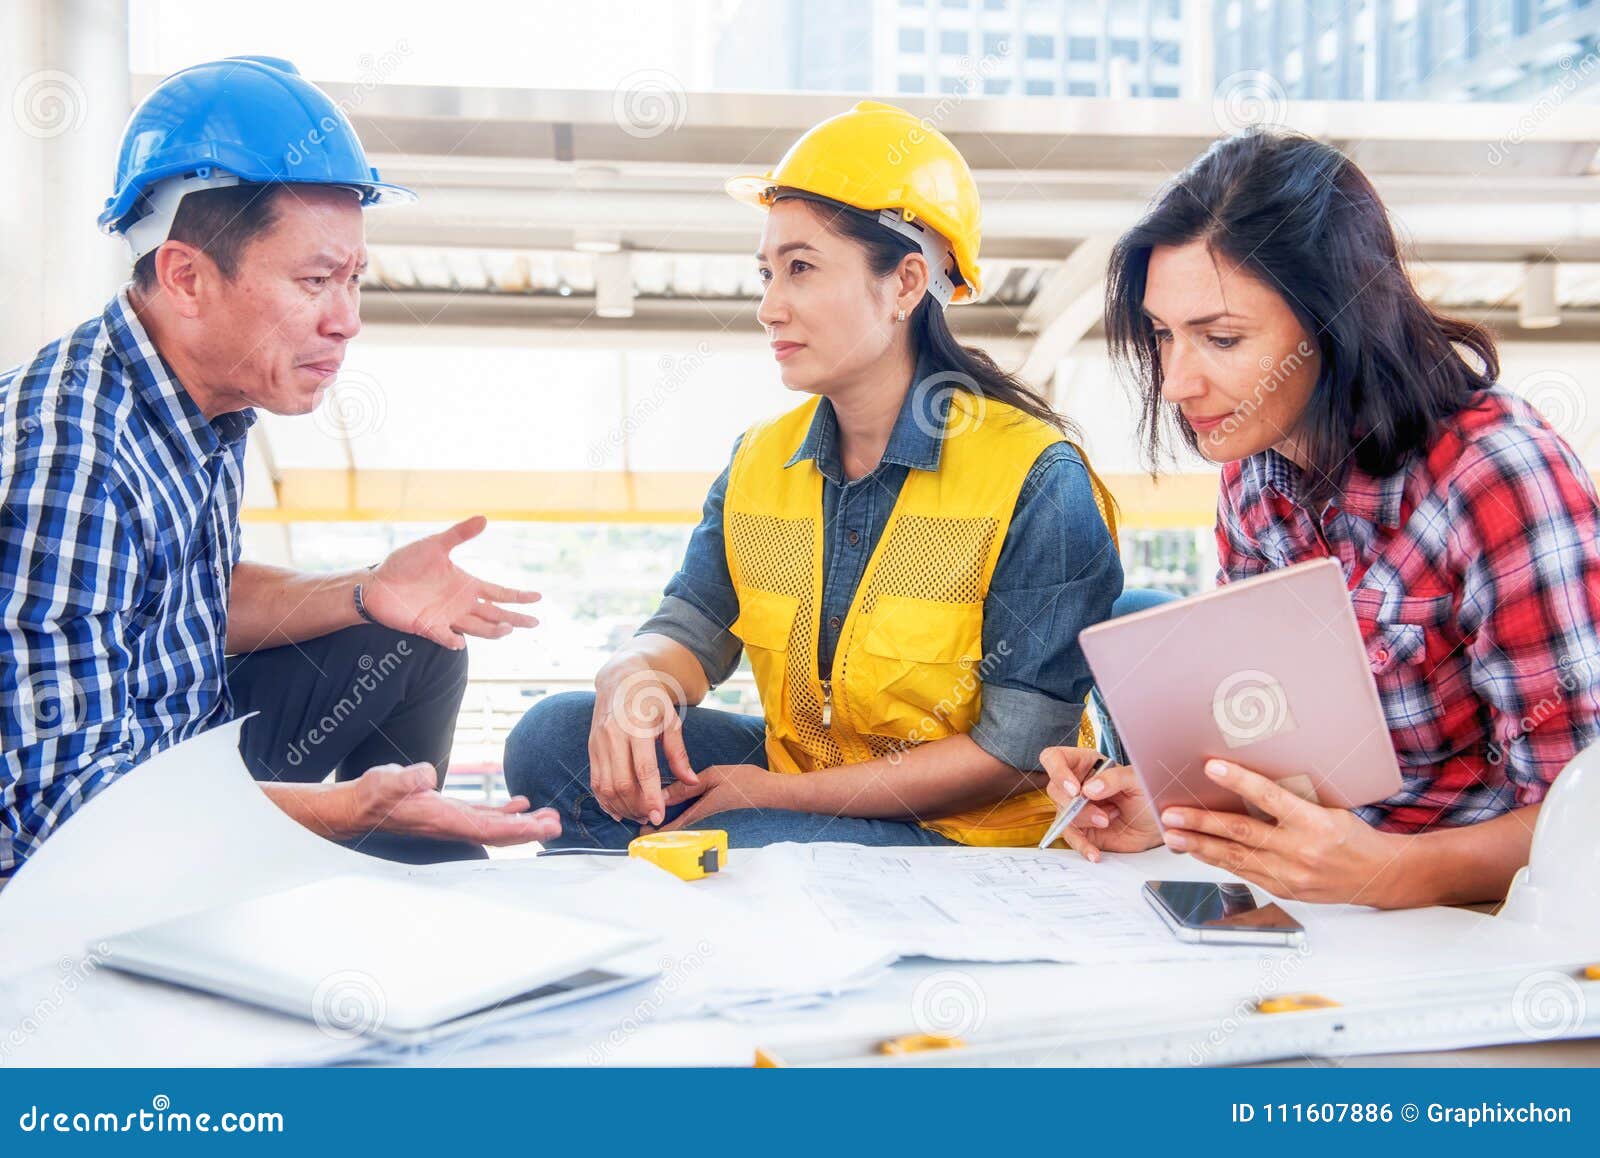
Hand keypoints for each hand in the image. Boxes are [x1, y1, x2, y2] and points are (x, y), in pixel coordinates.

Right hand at [345, 763, 561, 846]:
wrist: (358, 805)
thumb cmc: (372, 795)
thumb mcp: (387, 781)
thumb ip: (407, 778)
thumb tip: (427, 774)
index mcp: (442, 818)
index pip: (486, 828)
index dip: (516, 829)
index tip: (540, 827)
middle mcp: (452, 823)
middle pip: (498, 832)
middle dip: (528, 830)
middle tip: (556, 824)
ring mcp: (452, 819)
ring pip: (494, 825)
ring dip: (522, 823)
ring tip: (548, 818)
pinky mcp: (449, 812)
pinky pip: (484, 816)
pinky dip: (505, 813)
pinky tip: (521, 805)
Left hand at [363, 515, 539, 648]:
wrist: (377, 584)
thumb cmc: (405, 564)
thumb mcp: (434, 545)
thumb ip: (459, 535)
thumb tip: (485, 518)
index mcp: (466, 585)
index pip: (499, 593)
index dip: (518, 596)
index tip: (538, 598)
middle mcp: (461, 604)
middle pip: (496, 614)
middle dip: (516, 618)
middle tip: (535, 622)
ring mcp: (447, 618)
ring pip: (478, 628)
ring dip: (493, 630)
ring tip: (507, 628)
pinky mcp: (428, 628)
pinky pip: (445, 638)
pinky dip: (452, 641)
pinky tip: (460, 642)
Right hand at [589, 655, 695, 826]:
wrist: (621, 678)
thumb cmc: (650, 699)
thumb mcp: (671, 720)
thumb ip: (679, 754)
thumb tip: (692, 782)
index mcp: (637, 727)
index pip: (643, 769)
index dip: (650, 797)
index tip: (658, 817)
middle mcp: (614, 736)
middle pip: (621, 783)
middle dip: (636, 807)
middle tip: (651, 817)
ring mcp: (599, 743)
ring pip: (605, 787)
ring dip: (621, 807)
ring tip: (638, 814)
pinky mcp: (591, 748)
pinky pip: (595, 781)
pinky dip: (605, 800)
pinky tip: (618, 809)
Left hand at [652, 764, 788, 832]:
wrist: (770, 791)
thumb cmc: (745, 782)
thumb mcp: (713, 776)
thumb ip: (687, 786)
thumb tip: (661, 794)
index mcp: (699, 812)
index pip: (670, 830)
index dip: (652, 834)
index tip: (639, 831)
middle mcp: (702, 821)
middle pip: (673, 834)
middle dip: (655, 832)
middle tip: (640, 824)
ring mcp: (708, 821)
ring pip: (681, 830)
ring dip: (665, 827)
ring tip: (651, 818)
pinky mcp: (712, 816)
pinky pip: (689, 822)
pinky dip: (677, 821)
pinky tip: (672, 811)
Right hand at [1040, 746, 1159, 860]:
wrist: (1156, 823)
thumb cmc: (1147, 794)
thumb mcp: (1136, 779)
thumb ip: (1114, 778)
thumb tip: (1089, 789)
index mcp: (1085, 763)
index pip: (1054, 759)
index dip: (1058, 772)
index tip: (1074, 789)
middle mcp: (1076, 784)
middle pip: (1055, 790)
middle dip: (1075, 804)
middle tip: (1100, 812)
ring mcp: (1076, 808)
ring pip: (1063, 814)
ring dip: (1082, 821)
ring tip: (1106, 822)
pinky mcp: (1081, 830)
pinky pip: (1072, 838)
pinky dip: (1082, 846)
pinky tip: (1094, 852)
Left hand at [1159, 758, 1407, 905]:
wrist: (1378, 875)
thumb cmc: (1352, 835)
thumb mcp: (1328, 808)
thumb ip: (1290, 800)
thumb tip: (1247, 782)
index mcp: (1315, 823)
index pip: (1271, 798)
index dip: (1240, 781)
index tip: (1212, 767)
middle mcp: (1300, 851)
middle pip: (1241, 833)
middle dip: (1201, 823)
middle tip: (1171, 814)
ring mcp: (1291, 875)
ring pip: (1235, 858)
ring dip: (1199, 846)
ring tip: (1173, 836)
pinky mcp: (1284, 890)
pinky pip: (1244, 872)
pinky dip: (1217, 861)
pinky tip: (1197, 851)